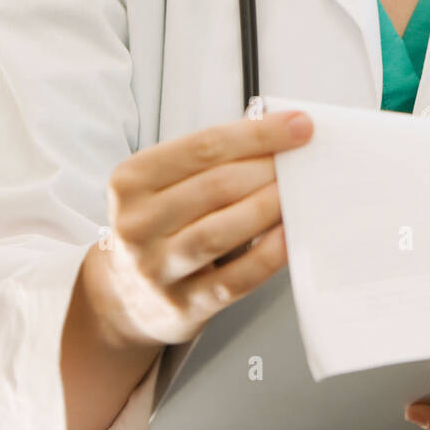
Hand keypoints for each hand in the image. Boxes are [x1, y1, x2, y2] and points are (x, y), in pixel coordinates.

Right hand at [91, 108, 313, 347]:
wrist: (127, 297)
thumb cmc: (158, 228)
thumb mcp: (164, 185)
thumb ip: (211, 160)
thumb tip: (275, 133)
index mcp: (131, 181)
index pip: (203, 146)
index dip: (257, 134)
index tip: (297, 125)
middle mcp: (137, 223)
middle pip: (216, 185)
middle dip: (268, 168)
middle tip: (302, 159)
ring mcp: (157, 268)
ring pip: (222, 230)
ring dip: (269, 206)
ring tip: (298, 191)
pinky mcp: (183, 304)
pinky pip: (235, 277)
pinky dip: (268, 253)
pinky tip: (289, 235)